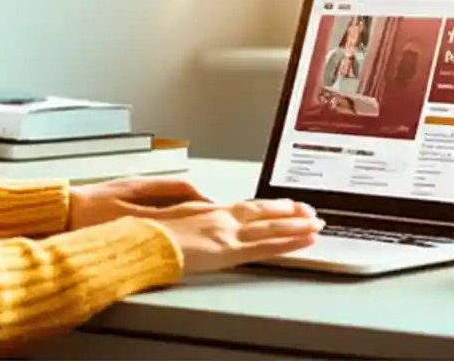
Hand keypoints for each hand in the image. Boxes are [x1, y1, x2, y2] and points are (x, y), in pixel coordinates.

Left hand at [68, 177, 214, 229]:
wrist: (55, 212)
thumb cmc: (88, 215)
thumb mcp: (128, 217)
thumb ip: (160, 217)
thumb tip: (188, 215)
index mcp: (143, 185)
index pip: (183, 187)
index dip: (202, 199)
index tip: (215, 210)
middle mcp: (136, 185)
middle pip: (174, 192)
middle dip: (192, 205)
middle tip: (206, 220)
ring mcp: (125, 193)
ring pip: (161, 199)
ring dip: (176, 210)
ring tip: (188, 226)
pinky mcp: (114, 203)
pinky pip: (147, 206)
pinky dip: (160, 215)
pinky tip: (158, 229)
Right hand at [156, 198, 322, 273]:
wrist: (137, 240)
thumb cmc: (144, 228)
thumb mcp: (166, 208)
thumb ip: (188, 204)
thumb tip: (204, 204)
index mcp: (205, 208)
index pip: (243, 208)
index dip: (265, 207)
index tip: (281, 207)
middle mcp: (220, 216)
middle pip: (262, 212)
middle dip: (288, 212)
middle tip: (309, 211)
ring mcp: (226, 232)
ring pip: (271, 227)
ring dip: (296, 225)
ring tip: (316, 225)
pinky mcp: (227, 250)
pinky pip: (266, 247)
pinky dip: (288, 242)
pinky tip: (304, 241)